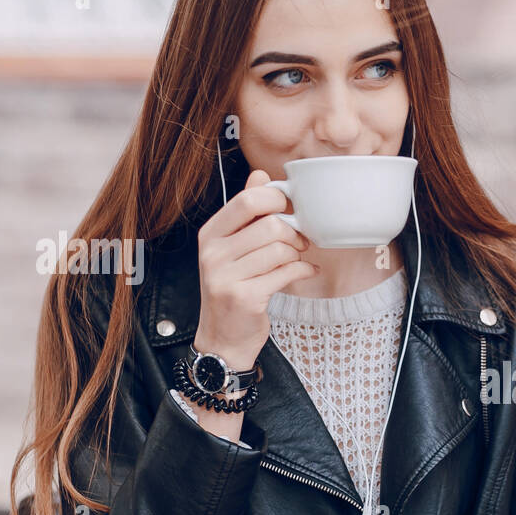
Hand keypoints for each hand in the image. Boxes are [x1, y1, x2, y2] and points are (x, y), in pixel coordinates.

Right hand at [194, 168, 316, 368]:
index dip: (277, 201)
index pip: (248, 200)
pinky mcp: (245, 297)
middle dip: (293, 231)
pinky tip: (305, 272)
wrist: (223, 339)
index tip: (289, 211)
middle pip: (269, 225)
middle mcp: (213, 253)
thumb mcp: (232, 249)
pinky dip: (302, 270)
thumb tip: (261, 175)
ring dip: (297, 254)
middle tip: (299, 241)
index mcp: (210, 234)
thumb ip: (247, 213)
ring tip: (297, 259)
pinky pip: (287, 272)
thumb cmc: (234, 289)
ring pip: (280, 249)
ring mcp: (226, 277)